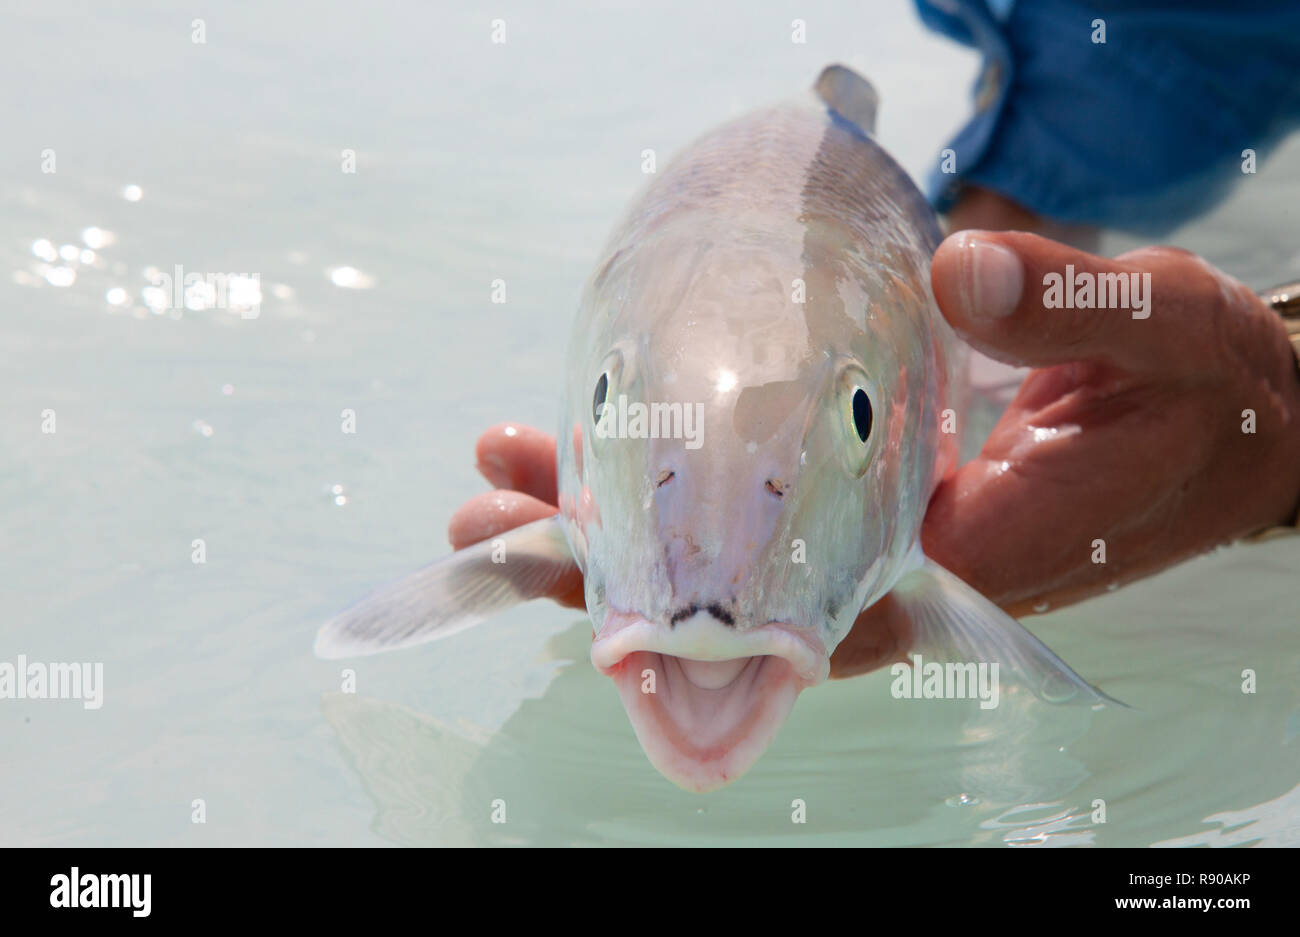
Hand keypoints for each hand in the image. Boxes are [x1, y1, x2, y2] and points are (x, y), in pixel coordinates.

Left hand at [447, 234, 1299, 678]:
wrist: (1232, 428)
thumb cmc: (1206, 392)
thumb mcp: (1163, 330)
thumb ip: (1068, 307)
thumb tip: (955, 271)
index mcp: (978, 548)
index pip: (812, 603)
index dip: (690, 604)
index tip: (579, 569)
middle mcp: (913, 565)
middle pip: (740, 598)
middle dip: (608, 569)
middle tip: (486, 523)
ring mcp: (888, 540)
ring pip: (735, 562)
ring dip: (618, 529)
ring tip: (502, 487)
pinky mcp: (880, 505)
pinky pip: (765, 517)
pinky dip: (679, 492)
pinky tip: (599, 454)